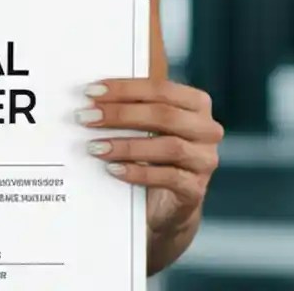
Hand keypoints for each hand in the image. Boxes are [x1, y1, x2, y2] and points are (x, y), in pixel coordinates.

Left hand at [76, 79, 222, 234]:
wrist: (165, 203)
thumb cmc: (151, 153)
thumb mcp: (145, 126)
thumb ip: (131, 106)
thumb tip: (93, 95)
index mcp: (196, 104)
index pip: (161, 89)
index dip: (125, 89)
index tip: (91, 92)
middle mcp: (206, 129)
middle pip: (164, 116)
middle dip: (121, 114)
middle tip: (87, 117)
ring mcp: (204, 160)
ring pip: (169, 147)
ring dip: (127, 146)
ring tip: (95, 147)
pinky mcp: (195, 188)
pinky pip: (168, 177)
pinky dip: (138, 172)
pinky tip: (114, 169)